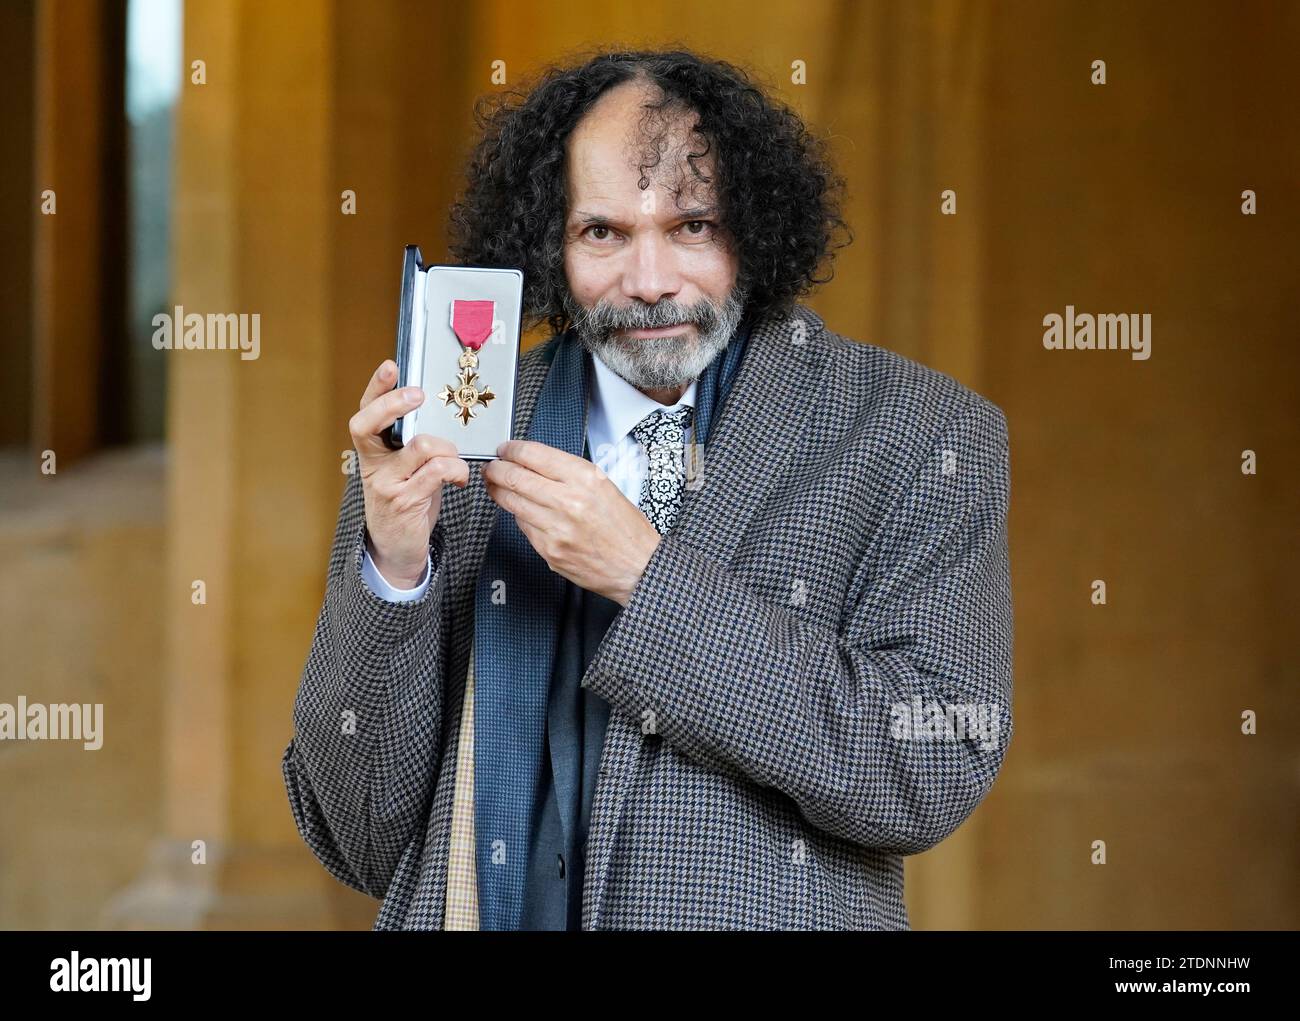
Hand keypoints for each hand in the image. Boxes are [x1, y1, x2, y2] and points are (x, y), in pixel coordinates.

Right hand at [349, 359, 469, 586]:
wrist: (398, 547)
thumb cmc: (408, 498)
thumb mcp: (405, 468)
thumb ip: (413, 442)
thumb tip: (441, 412)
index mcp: (373, 452)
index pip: (365, 413)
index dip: (376, 388)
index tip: (391, 366)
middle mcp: (373, 465)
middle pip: (373, 423)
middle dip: (397, 404)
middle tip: (419, 396)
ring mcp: (387, 483)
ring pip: (421, 445)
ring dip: (448, 449)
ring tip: (454, 462)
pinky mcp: (405, 501)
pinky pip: (437, 471)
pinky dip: (456, 470)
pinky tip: (459, 479)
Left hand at [483, 439, 660, 606]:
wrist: (638, 566)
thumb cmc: (625, 528)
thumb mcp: (604, 485)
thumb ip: (569, 473)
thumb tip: (533, 463)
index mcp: (585, 478)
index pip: (533, 455)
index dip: (511, 450)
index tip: (504, 450)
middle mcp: (569, 501)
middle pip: (514, 477)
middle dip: (496, 470)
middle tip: (491, 468)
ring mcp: (556, 528)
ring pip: (511, 503)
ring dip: (499, 492)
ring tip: (497, 487)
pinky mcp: (549, 551)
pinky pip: (523, 527)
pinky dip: (519, 517)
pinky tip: (523, 512)